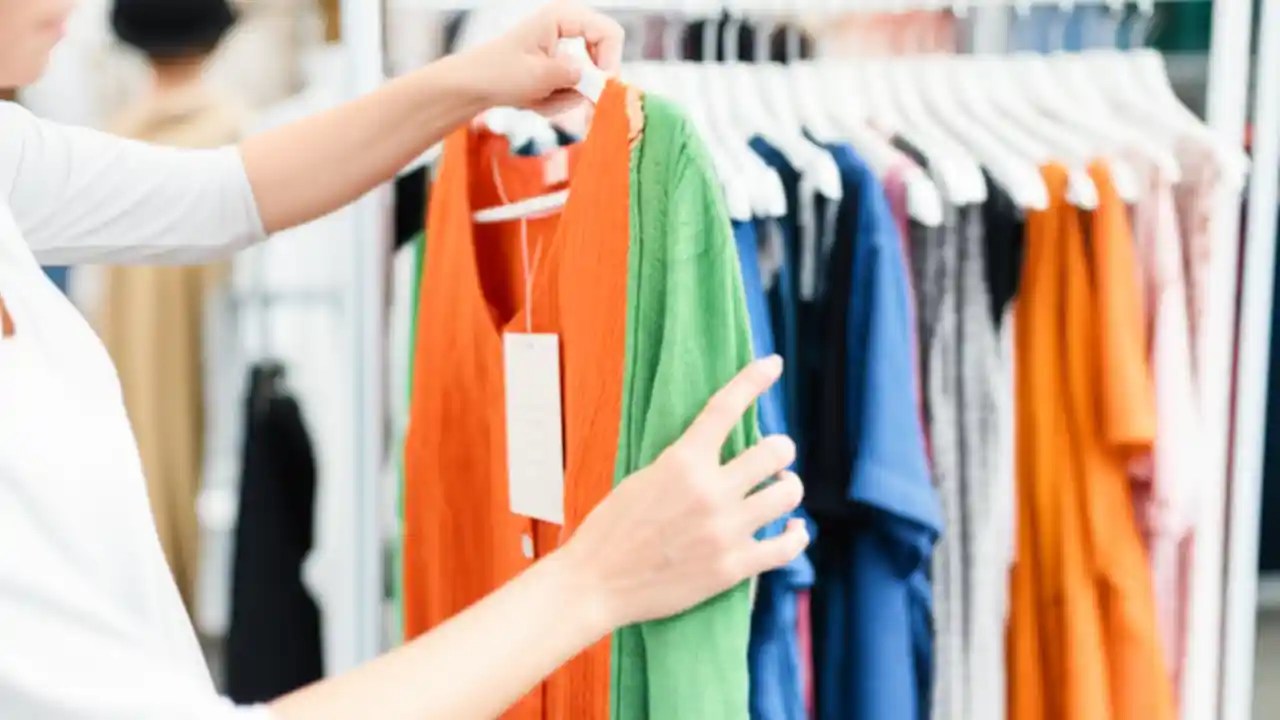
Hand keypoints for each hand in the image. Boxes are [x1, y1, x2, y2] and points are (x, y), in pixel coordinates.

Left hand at [458, 1, 623, 114]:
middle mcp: (568, 27)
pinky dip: (559, 100)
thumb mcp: (536, 76)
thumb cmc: (497, 73)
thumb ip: (571, 75)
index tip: (601, 87)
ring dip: (568, 97)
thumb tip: (596, 80)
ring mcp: (565, 48)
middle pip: (604, 57)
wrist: (472, 86)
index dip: (611, 61)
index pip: (610, 33)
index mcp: (562, 17)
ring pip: (589, 79)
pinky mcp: (559, 67)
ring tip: (540, 99)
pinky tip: (537, 100)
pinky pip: (575, 89)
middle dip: (589, 85)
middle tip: (573, 104)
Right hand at [559, 356, 808, 629]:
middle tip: (774, 457)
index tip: (773, 364)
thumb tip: (716, 451)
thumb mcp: (642, 478)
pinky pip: (786, 547)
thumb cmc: (611, 530)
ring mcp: (725, 530)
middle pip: (775, 452)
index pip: (725, 408)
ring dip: (788, 487)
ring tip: (781, 489)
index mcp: (682, 462)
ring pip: (788, 494)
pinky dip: (796, 535)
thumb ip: (682, 463)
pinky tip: (795, 530)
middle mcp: (710, 491)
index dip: (753, 380)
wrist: (595, 583)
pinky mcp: (733, 567)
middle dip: (780, 450)